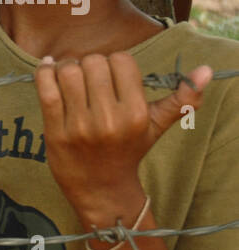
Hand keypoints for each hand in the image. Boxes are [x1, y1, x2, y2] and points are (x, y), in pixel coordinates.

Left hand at [36, 54, 210, 217]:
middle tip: (89, 77)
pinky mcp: (55, 131)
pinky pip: (45, 89)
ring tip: (70, 77)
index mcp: (135, 114)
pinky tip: (49, 69)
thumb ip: (182, 99)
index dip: (114, 62)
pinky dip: (44, 73)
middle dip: (90, 64)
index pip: (121, 61)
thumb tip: (206, 71)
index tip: (111, 76)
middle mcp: (108, 119)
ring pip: (68, 72)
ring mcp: (79, 126)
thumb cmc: (128, 150)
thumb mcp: (157, 126)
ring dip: (67, 68)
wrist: (100, 188)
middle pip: (93, 63)